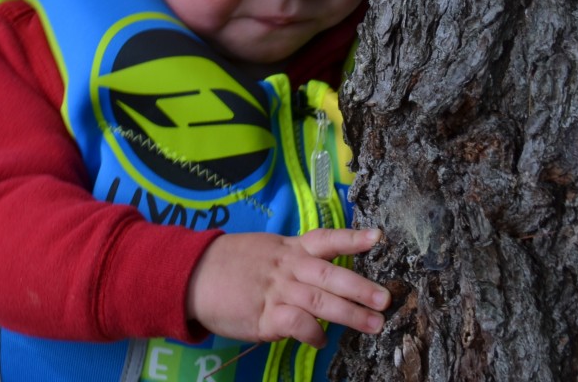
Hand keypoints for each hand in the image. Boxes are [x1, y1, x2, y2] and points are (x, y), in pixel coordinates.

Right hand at [185, 228, 389, 346]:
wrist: (192, 275)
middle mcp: (287, 267)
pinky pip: (296, 324)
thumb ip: (293, 260)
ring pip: (319, 301)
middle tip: (385, 299)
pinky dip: (312, 332)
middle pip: (329, 274)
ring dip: (349, 314)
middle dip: (360, 287)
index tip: (378, 237)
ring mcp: (276, 291)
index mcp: (288, 248)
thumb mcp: (265, 250)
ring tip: (374, 324)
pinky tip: (322, 340)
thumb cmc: (230, 264)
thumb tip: (322, 274)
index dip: (352, 238)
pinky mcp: (263, 316)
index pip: (325, 239)